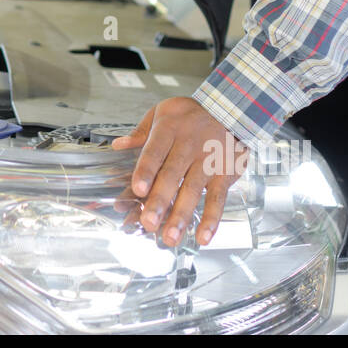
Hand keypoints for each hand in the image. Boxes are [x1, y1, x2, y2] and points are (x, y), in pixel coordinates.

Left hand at [111, 96, 248, 247]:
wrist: (230, 110)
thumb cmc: (189, 115)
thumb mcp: (162, 112)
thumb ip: (141, 132)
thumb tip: (117, 145)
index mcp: (169, 130)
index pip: (155, 152)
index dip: (146, 171)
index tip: (138, 190)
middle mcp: (189, 146)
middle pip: (172, 176)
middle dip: (160, 201)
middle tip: (149, 223)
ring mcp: (208, 161)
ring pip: (193, 191)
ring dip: (181, 215)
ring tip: (170, 237)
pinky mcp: (225, 174)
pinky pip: (218, 198)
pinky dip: (211, 219)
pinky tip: (202, 237)